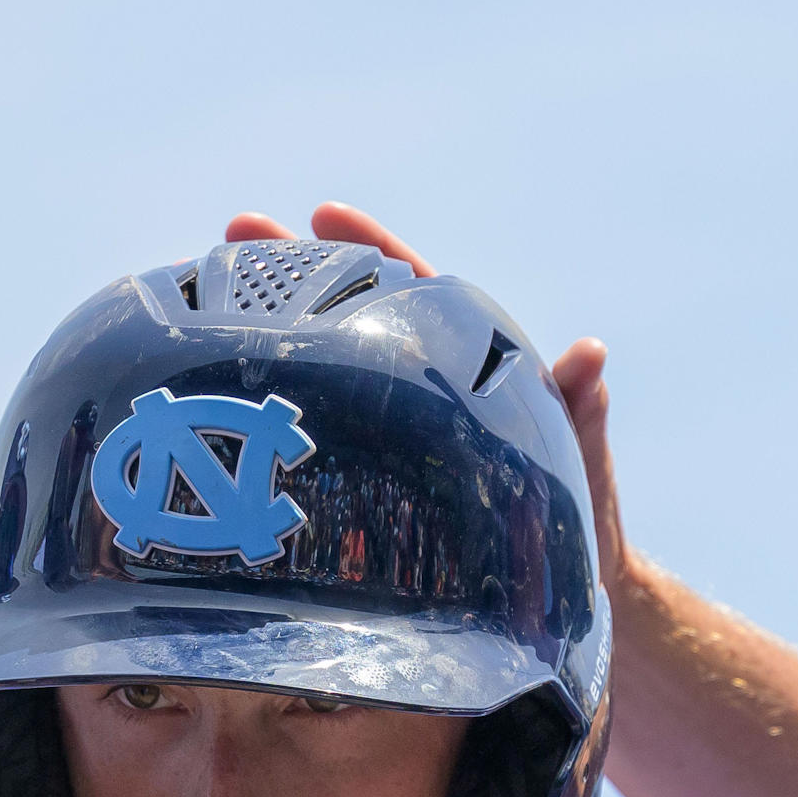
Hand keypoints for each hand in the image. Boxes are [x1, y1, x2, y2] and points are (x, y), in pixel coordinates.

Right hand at [221, 201, 623, 577]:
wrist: (562, 581)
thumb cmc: (581, 513)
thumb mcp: (577, 456)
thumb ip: (579, 406)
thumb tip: (589, 354)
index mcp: (472, 364)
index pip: (416, 288)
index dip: (369, 248)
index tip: (321, 216)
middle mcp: (426, 383)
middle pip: (353, 311)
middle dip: (294, 270)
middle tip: (235, 235)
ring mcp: (396, 425)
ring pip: (330, 364)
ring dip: (273, 333)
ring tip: (208, 308)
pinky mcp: (377, 469)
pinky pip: (326, 425)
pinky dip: (282, 402)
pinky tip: (224, 398)